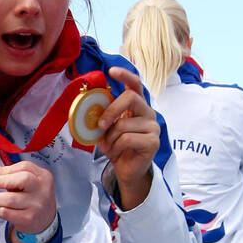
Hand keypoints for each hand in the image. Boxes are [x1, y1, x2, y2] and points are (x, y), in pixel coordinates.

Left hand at [0, 161, 56, 242]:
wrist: (44, 220)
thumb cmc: (33, 198)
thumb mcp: (31, 183)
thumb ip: (16, 176)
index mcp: (43, 177)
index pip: (25, 167)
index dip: (6, 169)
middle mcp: (42, 190)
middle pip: (21, 180)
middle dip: (1, 181)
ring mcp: (36, 206)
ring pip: (9, 199)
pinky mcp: (27, 219)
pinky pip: (6, 212)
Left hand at [97, 68, 159, 207]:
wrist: (127, 170)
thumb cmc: (118, 147)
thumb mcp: (107, 129)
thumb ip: (104, 116)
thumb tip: (89, 109)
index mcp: (137, 106)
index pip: (135, 84)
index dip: (124, 76)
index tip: (111, 71)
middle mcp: (148, 112)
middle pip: (131, 98)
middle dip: (111, 110)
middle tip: (100, 125)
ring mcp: (153, 127)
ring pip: (124, 124)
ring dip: (110, 138)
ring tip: (109, 146)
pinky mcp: (153, 142)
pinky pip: (127, 139)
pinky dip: (116, 147)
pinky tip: (116, 152)